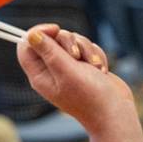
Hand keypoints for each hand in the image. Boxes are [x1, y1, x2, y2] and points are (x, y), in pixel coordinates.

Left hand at [17, 24, 133, 133]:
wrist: (115, 111)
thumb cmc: (90, 96)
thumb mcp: (67, 71)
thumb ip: (49, 51)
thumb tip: (31, 35)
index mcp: (40, 74)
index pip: (26, 46)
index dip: (38, 33)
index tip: (56, 30)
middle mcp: (52, 70)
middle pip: (53, 39)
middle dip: (70, 42)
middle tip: (77, 57)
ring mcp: (70, 68)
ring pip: (73, 41)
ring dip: (87, 50)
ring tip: (94, 67)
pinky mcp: (85, 67)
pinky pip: (88, 48)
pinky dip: (96, 55)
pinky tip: (101, 70)